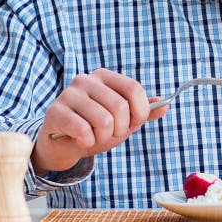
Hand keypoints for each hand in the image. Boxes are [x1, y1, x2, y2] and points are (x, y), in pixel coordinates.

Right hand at [31, 68, 167, 175]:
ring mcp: (69, 94)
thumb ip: (143, 112)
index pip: (133, 88)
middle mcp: (86, 80)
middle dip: (120, 129)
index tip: (134, 124)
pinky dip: (88, 142)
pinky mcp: (55, 112)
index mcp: (105, 77)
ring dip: (103, 138)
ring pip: (103, 120)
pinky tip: (82, 141)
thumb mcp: (123, 120)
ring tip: (94, 137)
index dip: (140, 111)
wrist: (63, 144)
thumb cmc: (95, 128)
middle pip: (120, 106)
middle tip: (110, 134)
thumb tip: (166, 104)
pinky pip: (83, 130)